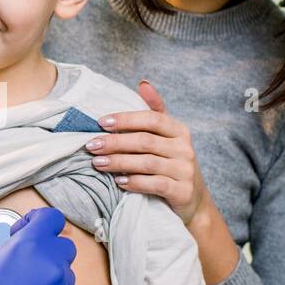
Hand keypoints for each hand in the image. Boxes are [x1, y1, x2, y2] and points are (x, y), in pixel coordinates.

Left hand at [86, 79, 209, 225]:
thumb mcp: (167, 137)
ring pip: (147, 163)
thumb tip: (143, 83)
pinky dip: (135, 182)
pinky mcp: (183, 192)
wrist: (193, 201)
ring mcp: (185, 171)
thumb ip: (155, 111)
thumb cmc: (172, 164)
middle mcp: (185, 148)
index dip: (126, 119)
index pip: (152, 119)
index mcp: (179, 130)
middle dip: (115, 142)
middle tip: (91, 145)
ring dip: (119, 162)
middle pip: (145, 141)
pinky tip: (118, 181)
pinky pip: (155, 184)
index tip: (101, 122)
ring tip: (98, 163)